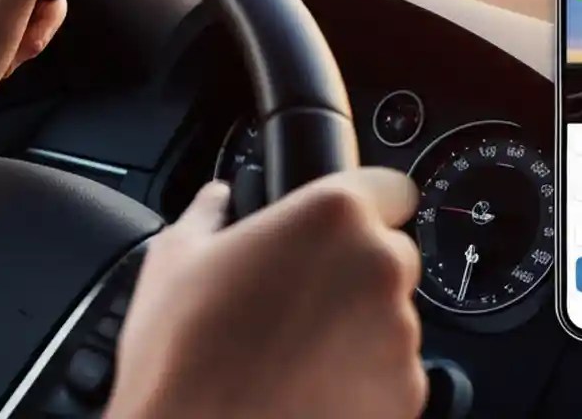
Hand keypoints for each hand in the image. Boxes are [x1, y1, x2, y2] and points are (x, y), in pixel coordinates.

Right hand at [107, 169, 426, 418]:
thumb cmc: (182, 356)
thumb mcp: (174, 260)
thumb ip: (209, 215)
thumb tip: (216, 201)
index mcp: (331, 217)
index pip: (388, 187)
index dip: (364, 203)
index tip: (340, 225)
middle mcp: (378, 268)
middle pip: (388, 254)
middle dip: (352, 271)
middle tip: (295, 298)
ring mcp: (399, 336)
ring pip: (391, 316)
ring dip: (356, 326)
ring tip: (293, 351)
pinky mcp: (406, 394)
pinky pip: (392, 373)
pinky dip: (362, 378)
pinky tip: (308, 386)